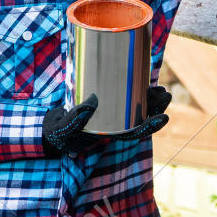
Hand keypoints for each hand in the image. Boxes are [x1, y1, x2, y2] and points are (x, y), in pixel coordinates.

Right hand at [42, 87, 173, 155]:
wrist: (50, 126)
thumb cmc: (58, 132)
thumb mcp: (62, 128)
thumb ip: (75, 118)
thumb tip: (91, 102)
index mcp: (108, 135)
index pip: (134, 133)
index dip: (151, 126)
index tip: (165, 117)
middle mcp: (114, 126)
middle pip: (141, 118)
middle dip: (156, 108)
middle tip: (166, 94)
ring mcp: (112, 115)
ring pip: (137, 108)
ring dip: (151, 99)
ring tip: (161, 89)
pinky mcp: (107, 102)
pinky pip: (127, 97)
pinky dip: (137, 89)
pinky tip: (145, 80)